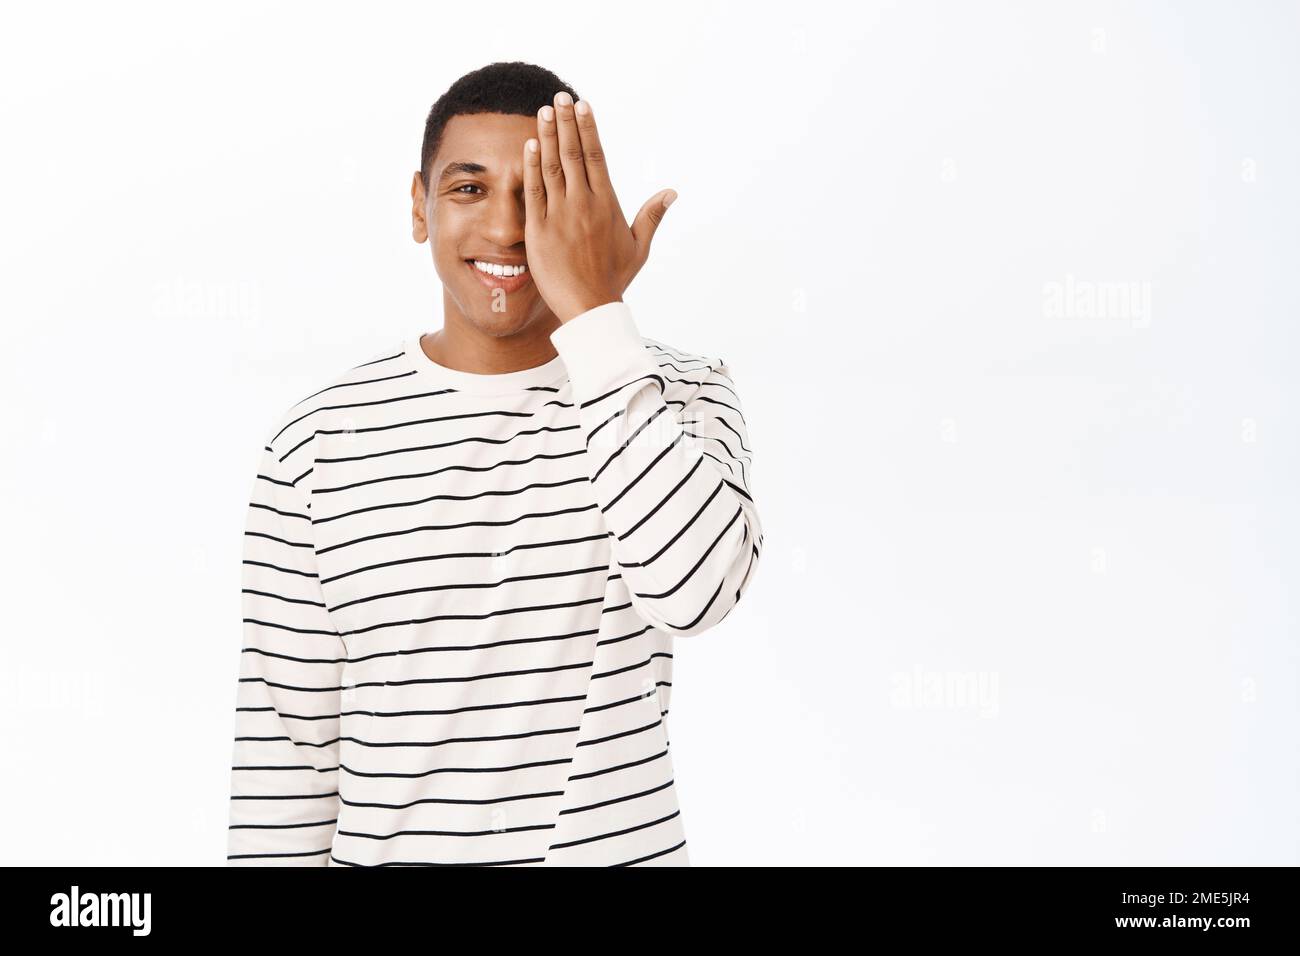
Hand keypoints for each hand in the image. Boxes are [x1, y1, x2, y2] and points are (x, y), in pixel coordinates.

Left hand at [523, 91, 676, 323]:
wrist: (590, 308)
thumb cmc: (614, 279)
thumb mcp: (638, 247)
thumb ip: (651, 216)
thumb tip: (671, 193)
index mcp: (607, 205)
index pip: (596, 156)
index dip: (588, 128)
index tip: (582, 105)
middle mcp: (584, 204)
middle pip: (573, 154)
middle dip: (566, 123)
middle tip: (559, 98)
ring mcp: (561, 216)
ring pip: (552, 167)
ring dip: (547, 137)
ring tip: (544, 111)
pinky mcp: (540, 230)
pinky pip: (534, 192)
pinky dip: (532, 167)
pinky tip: (530, 146)